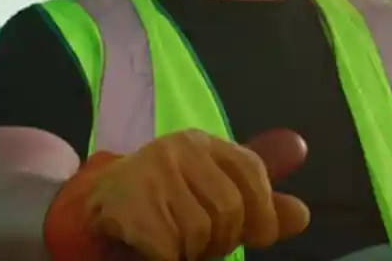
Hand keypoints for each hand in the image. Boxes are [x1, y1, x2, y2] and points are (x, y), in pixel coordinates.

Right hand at [44, 128, 310, 260]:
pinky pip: (169, 248)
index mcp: (202, 143)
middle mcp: (177, 147)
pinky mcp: (127, 202)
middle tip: (197, 243)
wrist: (89, 213)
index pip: (252, 172)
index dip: (262, 212)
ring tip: (171, 242)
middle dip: (219, 240)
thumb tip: (302, 215)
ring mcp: (150, 171)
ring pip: (199, 233)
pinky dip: (166, 259)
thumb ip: (258, 204)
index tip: (257, 236)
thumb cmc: (162, 208)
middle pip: (229, 209)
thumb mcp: (212, 199)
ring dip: (188, 252)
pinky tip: (151, 248)